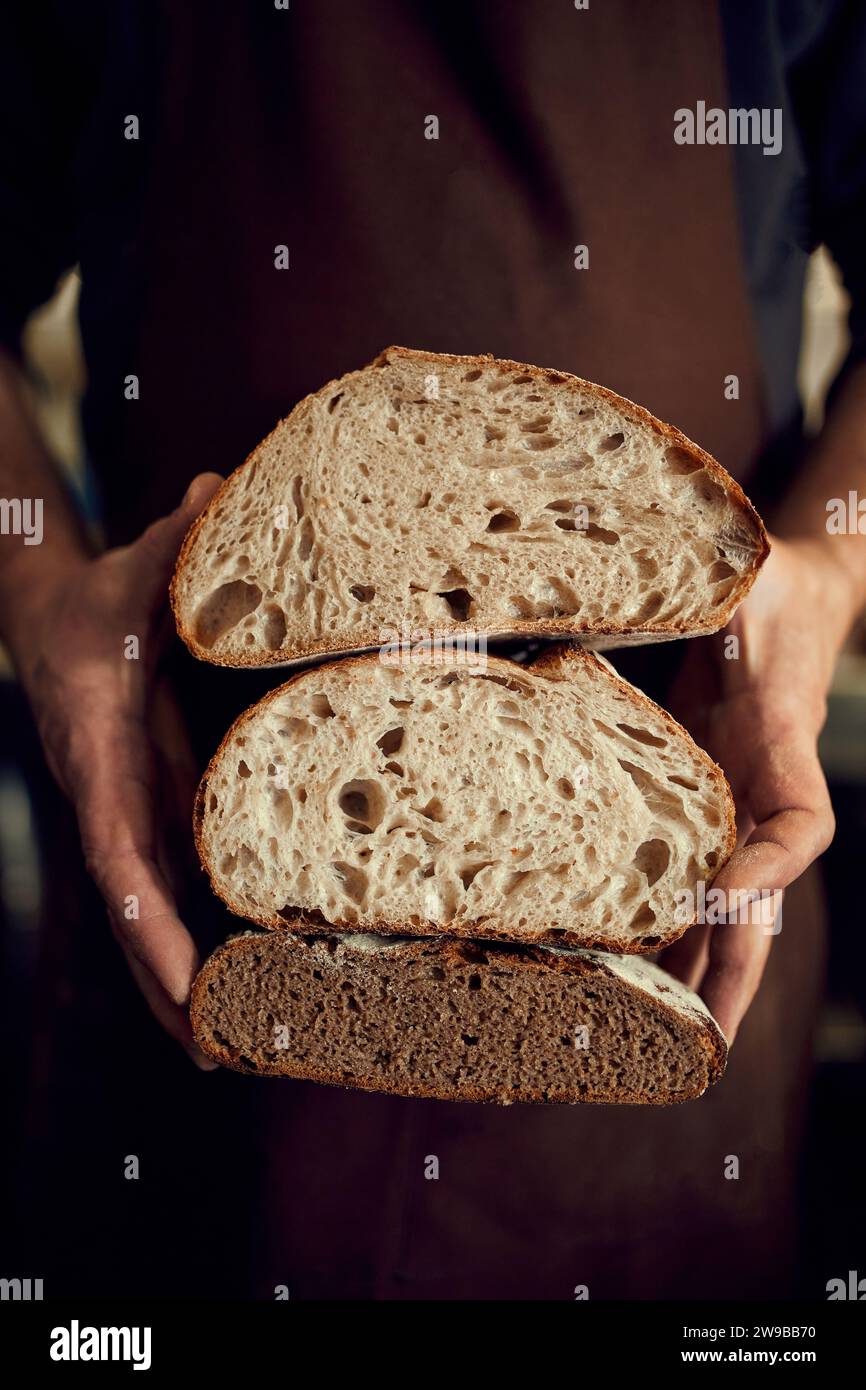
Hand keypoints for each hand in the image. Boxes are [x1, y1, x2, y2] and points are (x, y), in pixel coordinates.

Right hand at [12, 474, 222, 1066]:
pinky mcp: (148, 811)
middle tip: (222, 1057)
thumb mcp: (133, 572)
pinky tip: (232, 984)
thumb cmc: (96, 600)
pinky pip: (168, 890)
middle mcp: (110, 802)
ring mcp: (128, 814)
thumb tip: (219, 490)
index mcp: (101, 758)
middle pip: (133, 912)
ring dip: (181, 984)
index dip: (148, 920)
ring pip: (147, 915)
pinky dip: (191, 942)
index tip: (186, 980)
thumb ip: (172, 545)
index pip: (118, 852)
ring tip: (232, 1054)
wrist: (52, 618)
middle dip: (169, 986)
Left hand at [661, 535, 855, 1042]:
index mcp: (781, 747)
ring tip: (657, 1044)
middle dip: (730, 972)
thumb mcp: (749, 573)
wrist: (782, 593)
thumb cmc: (768, 581)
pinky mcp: (696, 801)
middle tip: (698, 1048)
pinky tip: (625, 965)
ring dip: (694, 973)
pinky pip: (684, 876)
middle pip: (758, 902)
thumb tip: (702, 572)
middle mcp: (759, 792)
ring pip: (720, 908)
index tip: (726, 897)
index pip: (797, 826)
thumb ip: (735, 584)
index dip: (768, 868)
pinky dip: (665, 926)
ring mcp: (729, 806)